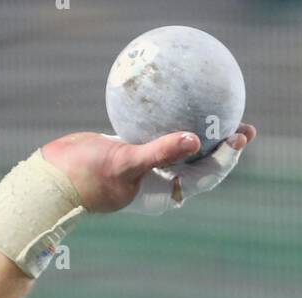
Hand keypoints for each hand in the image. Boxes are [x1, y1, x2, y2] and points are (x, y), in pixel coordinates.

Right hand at [41, 125, 255, 215]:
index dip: (225, 159)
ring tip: (225, 114)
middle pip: (203, 166)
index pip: (205, 176)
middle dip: (225, 148)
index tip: (238, 138)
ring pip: (186, 152)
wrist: (56, 179)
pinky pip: (162, 137)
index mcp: (166, 192)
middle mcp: (163, 184)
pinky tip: (178, 100)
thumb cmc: (88, 176)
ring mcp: (151, 170)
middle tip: (245, 127)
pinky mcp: (138, 154)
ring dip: (206, 135)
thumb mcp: (125, 162)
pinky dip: (174, 123)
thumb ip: (159, 152)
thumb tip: (195, 140)